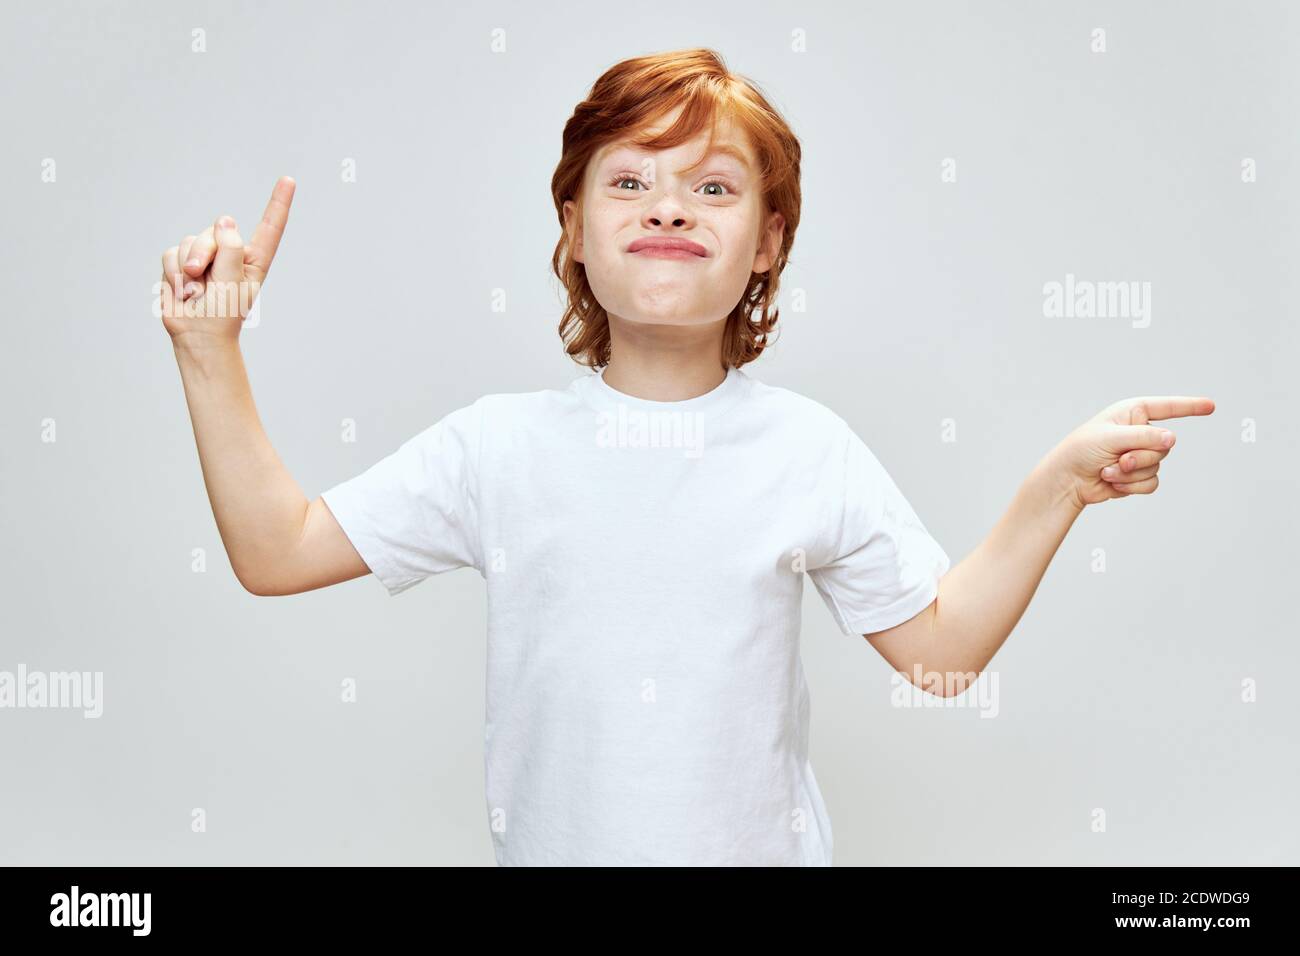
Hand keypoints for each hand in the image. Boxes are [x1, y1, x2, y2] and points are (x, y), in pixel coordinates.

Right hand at [159, 176, 295, 346]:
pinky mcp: (181, 262)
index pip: (269, 227)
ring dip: (187, 267)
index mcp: (254, 259)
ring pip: (191, 241)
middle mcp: (231, 253)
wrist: (196, 335)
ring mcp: (206, 257)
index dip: (278, 203)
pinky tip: (182, 290)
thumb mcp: (233, 283)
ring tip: (195, 291)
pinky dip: (173, 272)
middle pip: (215, 230)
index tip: (289, 180)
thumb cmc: (222, 315)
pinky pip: (171, 253)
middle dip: (204, 252)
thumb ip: (231, 249)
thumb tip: (224, 220)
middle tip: (201, 278)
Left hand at [1047, 396, 1215, 509]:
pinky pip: (1152, 482)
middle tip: (1118, 460)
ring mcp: (1140, 454)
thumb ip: (1143, 437)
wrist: (1067, 480)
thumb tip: (1172, 439)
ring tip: (1108, 470)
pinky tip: (1112, 482)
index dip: (1190, 407)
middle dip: (1140, 456)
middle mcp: (1140, 432)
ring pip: (1157, 465)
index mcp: (1133, 413)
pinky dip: (1132, 486)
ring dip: (1131, 473)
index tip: (1211, 406)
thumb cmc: (1080, 451)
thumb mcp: (1110, 438)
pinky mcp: (1138, 475)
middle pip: (1164, 445)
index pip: (1168, 407)